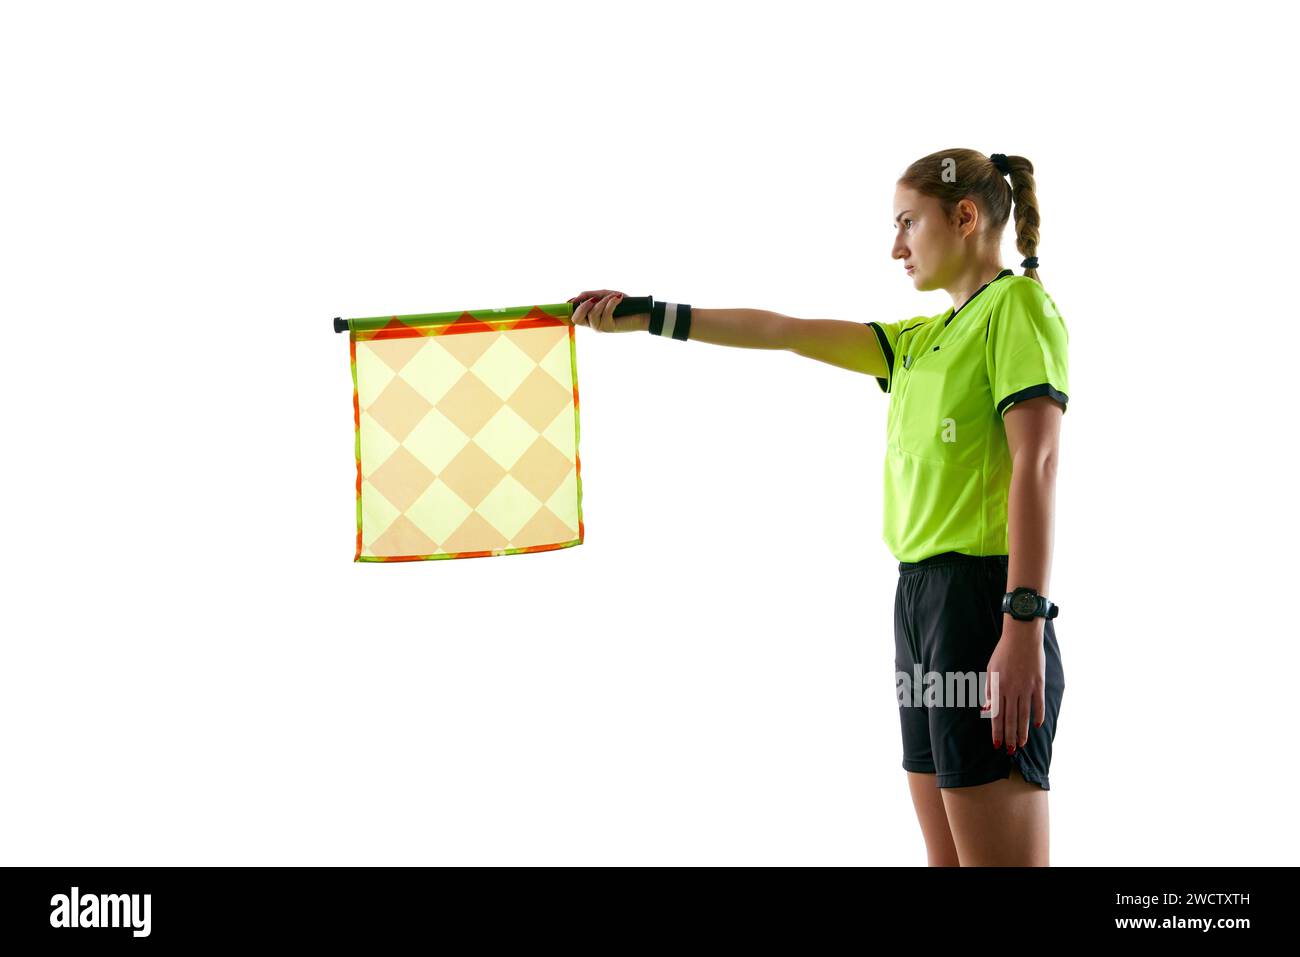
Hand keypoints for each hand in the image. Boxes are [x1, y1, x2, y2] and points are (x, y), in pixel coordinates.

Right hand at [567, 289, 644, 332]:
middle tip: (595, 299)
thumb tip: (577, 297)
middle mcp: (593, 324)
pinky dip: (611, 302)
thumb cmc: (624, 304)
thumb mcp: (605, 295)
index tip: (573, 300)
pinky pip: (605, 312)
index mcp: (590, 318)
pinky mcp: (610, 327)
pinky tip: (618, 299)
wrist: (642, 313)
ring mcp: (601, 327)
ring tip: (614, 297)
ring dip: (603, 301)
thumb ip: (591, 295)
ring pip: (592, 314)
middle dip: (583, 305)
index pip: (573, 317)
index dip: (570, 308)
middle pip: (576, 319)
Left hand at [983, 617, 1046, 753]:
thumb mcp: (990, 669)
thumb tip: (986, 709)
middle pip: (1010, 718)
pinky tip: (1036, 726)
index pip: (996, 714)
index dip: (996, 731)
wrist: (1022, 636)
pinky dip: (1038, 715)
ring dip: (1023, 731)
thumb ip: (988, 690)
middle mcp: (1012, 689)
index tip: (997, 744)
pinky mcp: (1038, 683)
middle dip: (1009, 736)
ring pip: (1024, 714)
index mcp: (998, 686)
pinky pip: (1038, 703)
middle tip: (1010, 750)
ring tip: (1022, 744)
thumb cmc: (1003, 653)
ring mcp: (1026, 687)